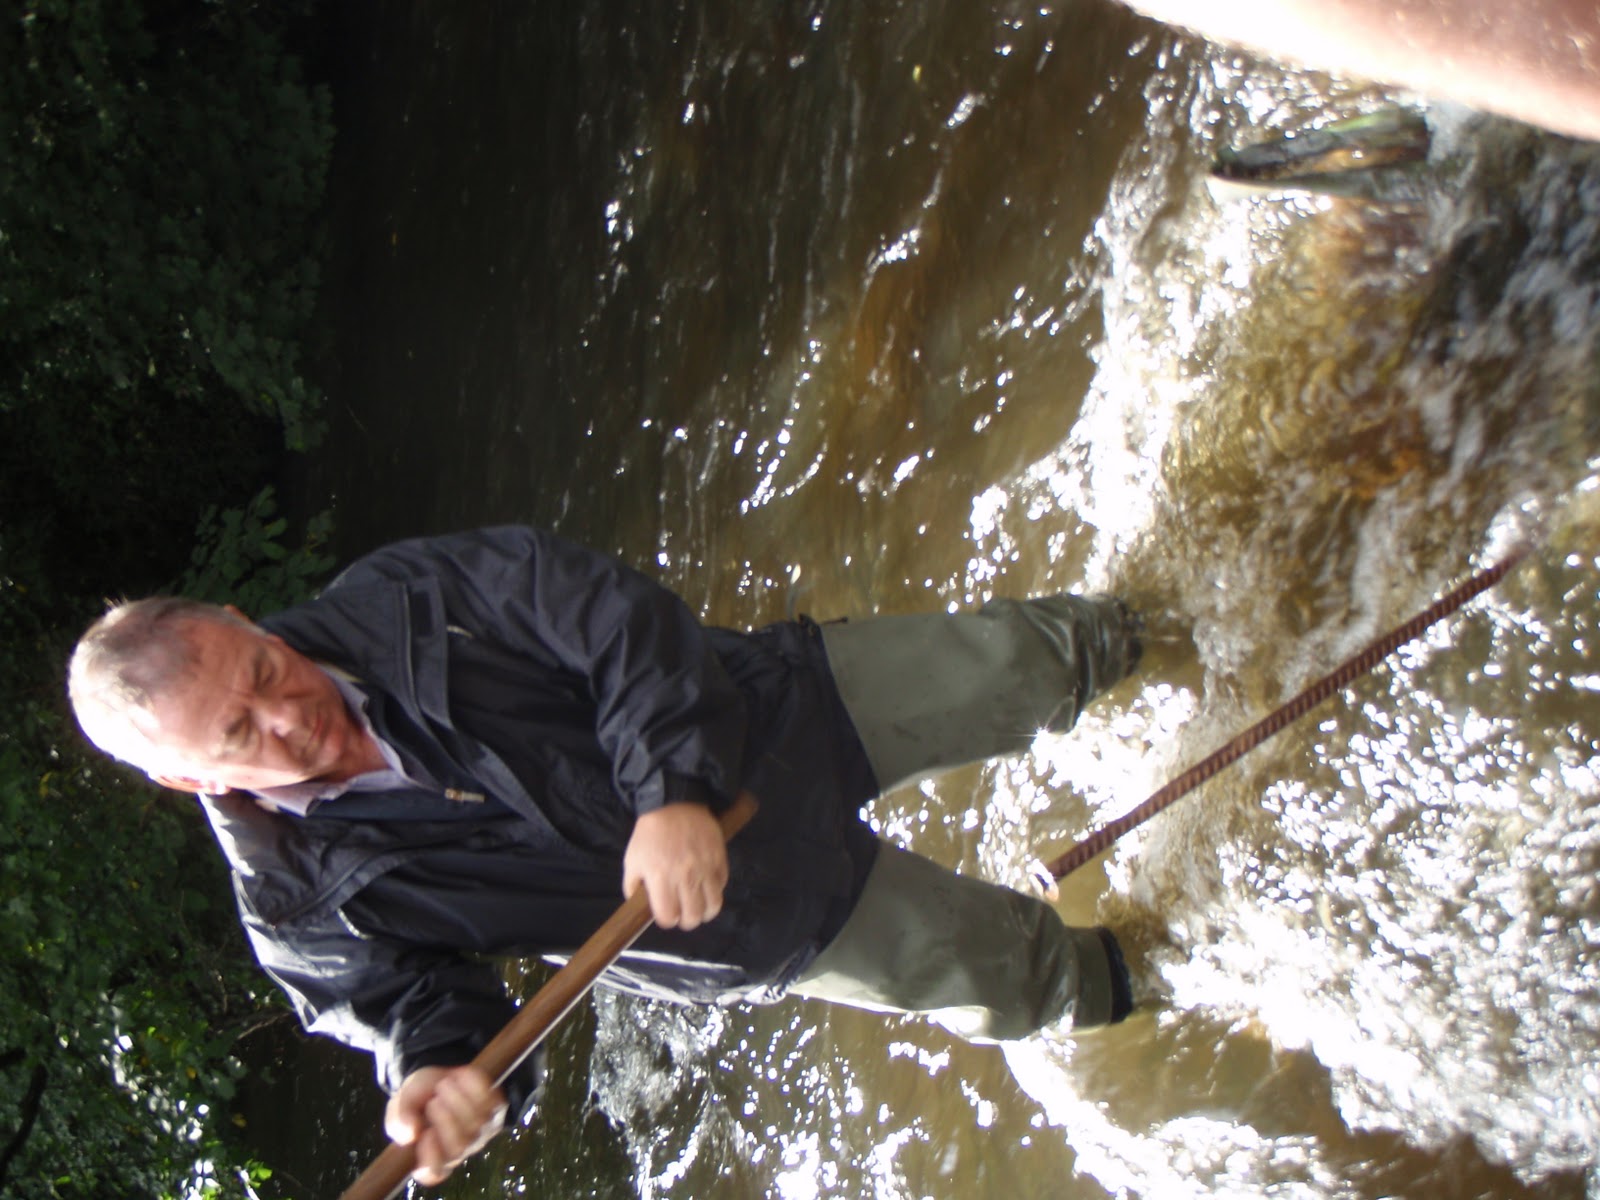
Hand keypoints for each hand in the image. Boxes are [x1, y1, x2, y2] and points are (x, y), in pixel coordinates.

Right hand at [385, 1064, 506, 1185]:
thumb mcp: (400, 1104)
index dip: (431, 1155)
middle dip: (445, 1119)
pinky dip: (473, 1085)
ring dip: (457, 1098)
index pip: (434, 1172)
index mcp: (430, 1156)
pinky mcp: (496, 1110)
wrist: (438, 1077)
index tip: (425, 1134)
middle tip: (433, 1101)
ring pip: (477, 1123)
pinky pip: (491, 1099)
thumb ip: (399, 1120)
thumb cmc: (417, 1098)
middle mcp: (458, 1150)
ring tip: (444, 1084)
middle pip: (458, 1147)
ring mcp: (480, 1132)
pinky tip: (460, 1077)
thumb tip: (409, 1135)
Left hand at [622, 801, 728, 928]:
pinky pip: (722, 885)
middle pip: (693, 916)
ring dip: (705, 912)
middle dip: (687, 921)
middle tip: (684, 914)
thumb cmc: (650, 833)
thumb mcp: (632, 859)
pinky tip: (707, 886)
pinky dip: (715, 891)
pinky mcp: (719, 858)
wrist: (674, 803)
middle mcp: (685, 876)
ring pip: (712, 905)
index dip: (667, 920)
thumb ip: (633, 886)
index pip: (669, 916)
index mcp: (661, 877)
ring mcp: (705, 868)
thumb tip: (640, 905)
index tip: (667, 915)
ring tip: (700, 908)